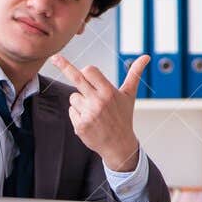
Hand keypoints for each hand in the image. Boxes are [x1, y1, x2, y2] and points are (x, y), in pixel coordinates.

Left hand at [49, 52, 148, 170]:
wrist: (119, 144)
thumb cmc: (123, 117)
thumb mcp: (129, 95)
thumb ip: (135, 74)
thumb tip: (146, 57)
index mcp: (109, 91)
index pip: (90, 71)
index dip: (87, 71)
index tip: (84, 69)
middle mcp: (98, 101)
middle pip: (77, 78)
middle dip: (64, 66)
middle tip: (55, 58)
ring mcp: (88, 114)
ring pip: (73, 97)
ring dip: (80, 102)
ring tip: (94, 111)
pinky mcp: (80, 125)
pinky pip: (71, 111)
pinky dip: (78, 114)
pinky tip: (89, 120)